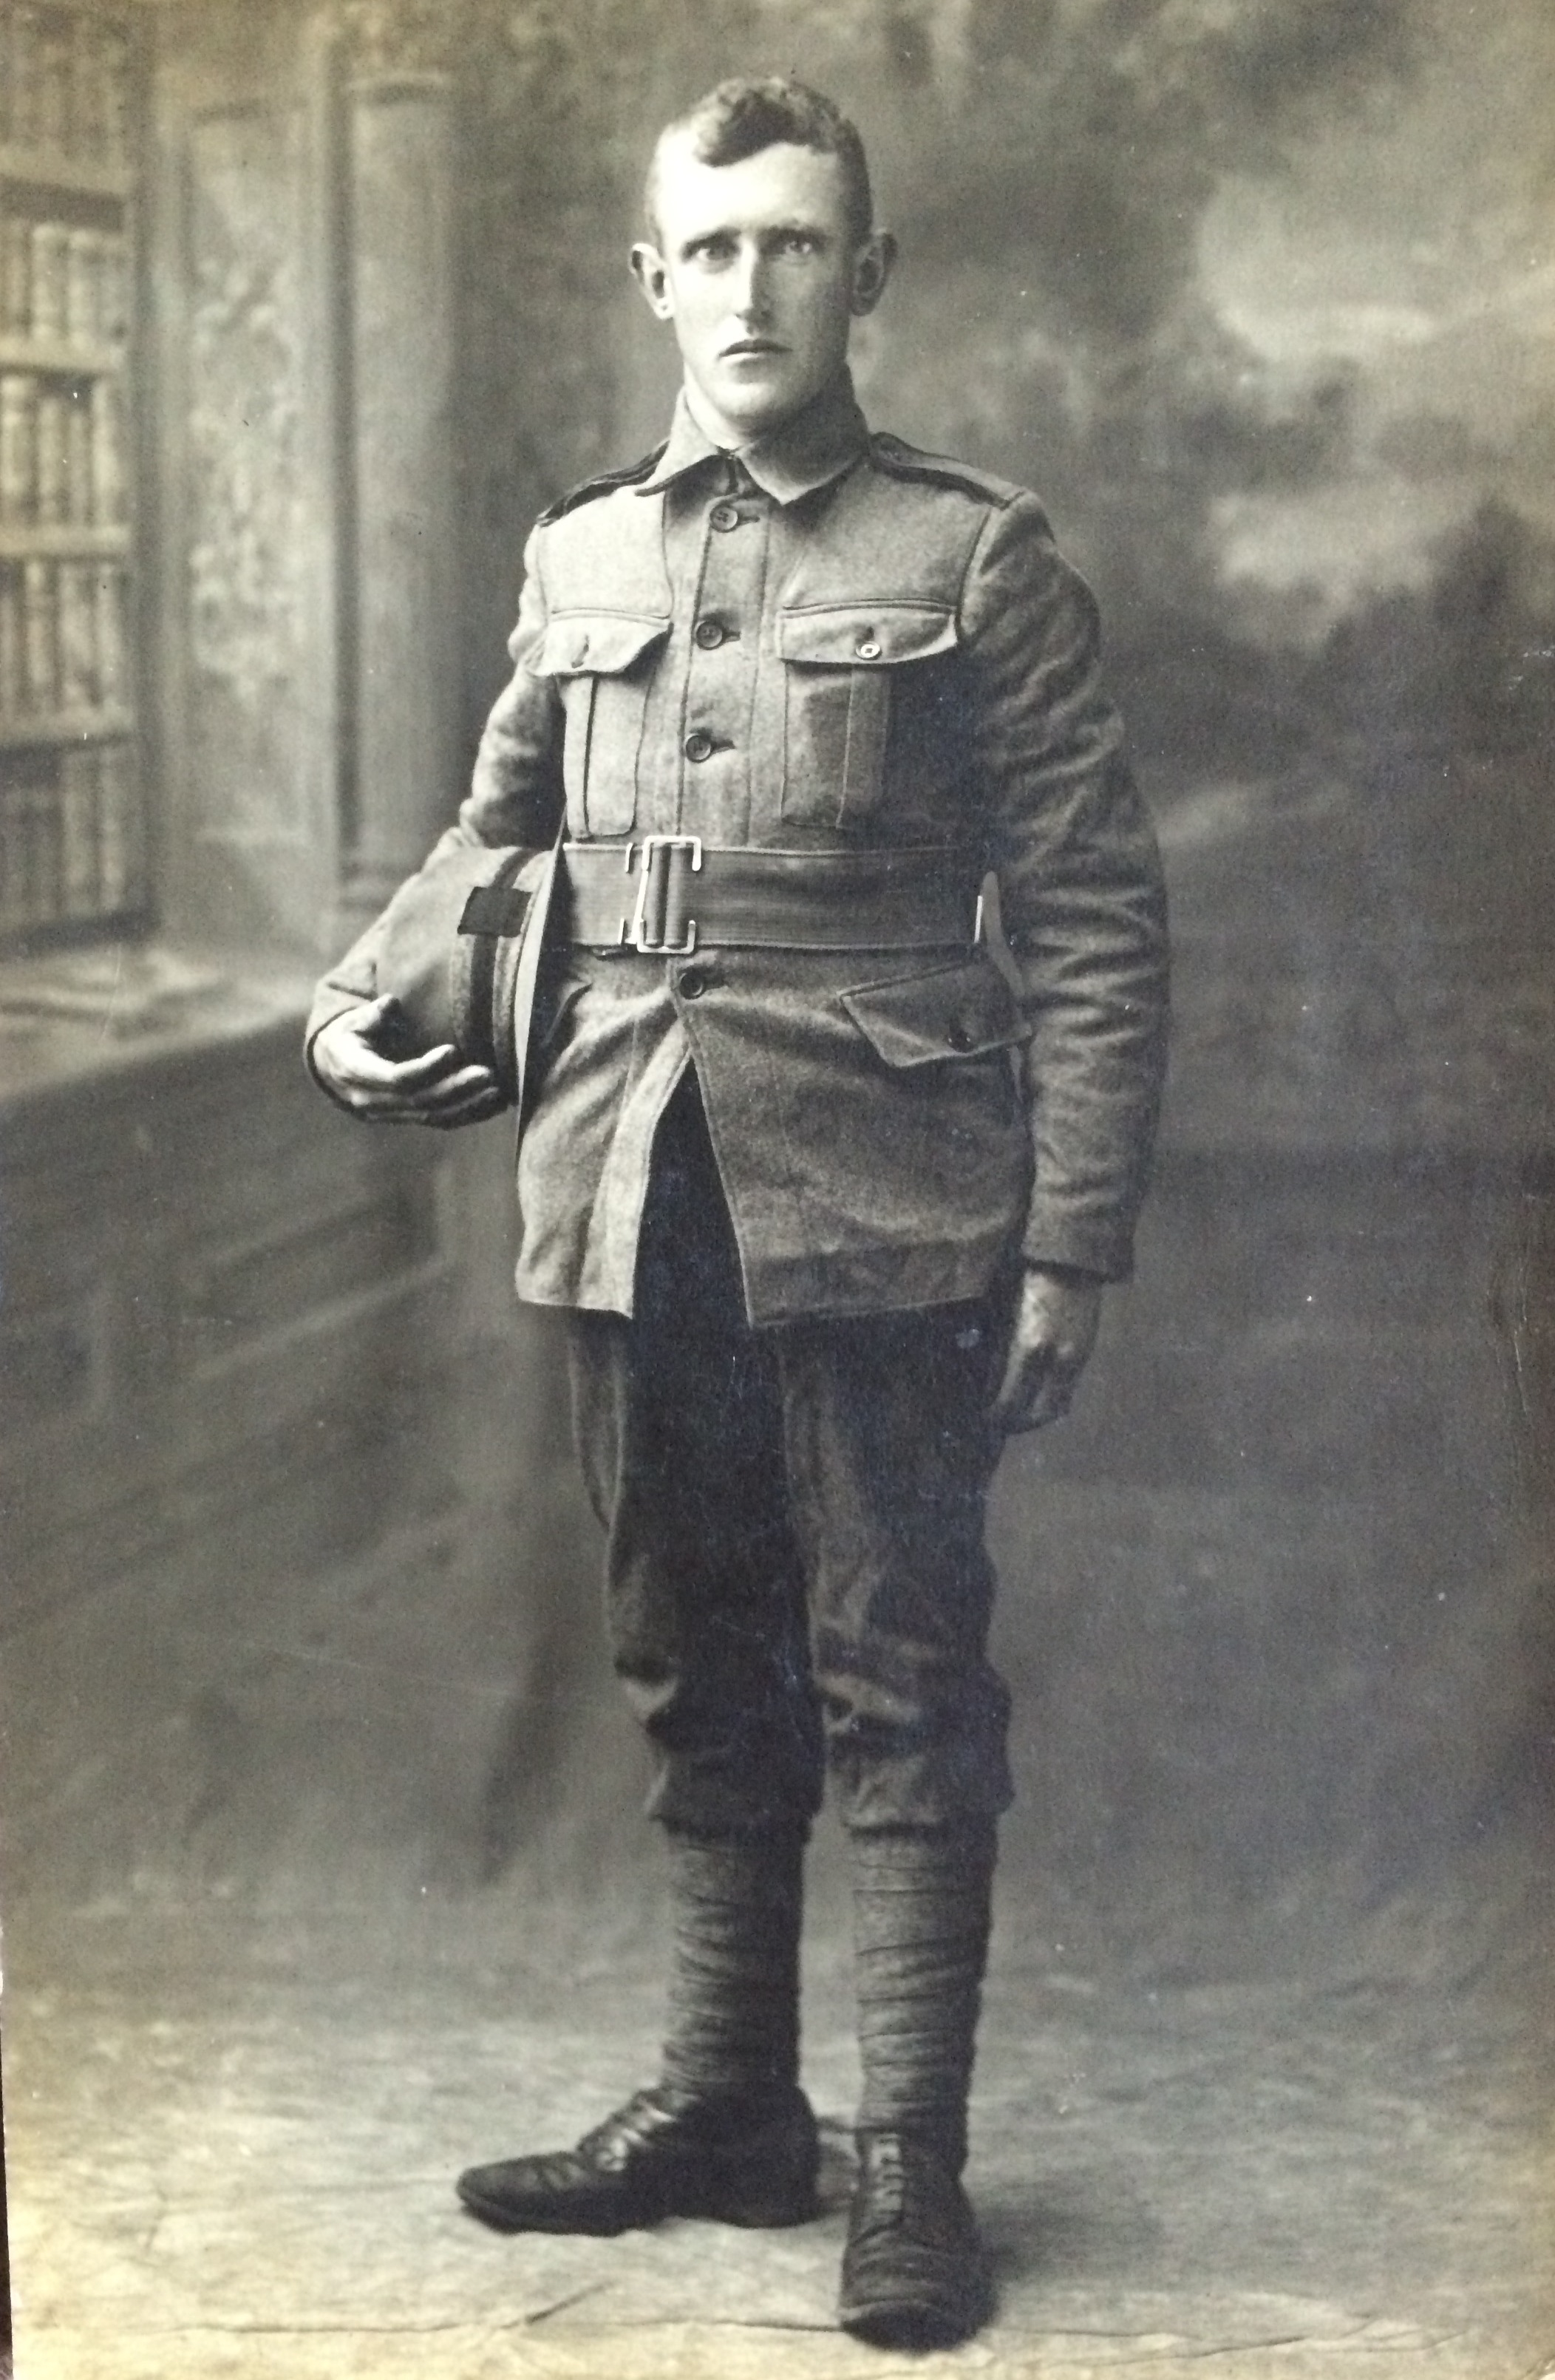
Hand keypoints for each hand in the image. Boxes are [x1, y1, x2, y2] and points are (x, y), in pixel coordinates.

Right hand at [310, 996, 505, 1127]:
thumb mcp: (351, 1022)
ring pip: (434, 1115)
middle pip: (421, 1100)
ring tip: (498, 1090)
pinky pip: (441, 1121)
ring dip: (469, 1105)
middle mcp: (375, 1101)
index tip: (452, 1050)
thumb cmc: (349, 1036)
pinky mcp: (409, 1117)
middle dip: (456, 1088)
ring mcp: (393, 1114)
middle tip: (488, 1073)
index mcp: (358, 1074)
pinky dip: (470, 1114)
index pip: (397, 1078)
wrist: (334, 1070)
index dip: (426, 1068)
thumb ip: (371, 1014)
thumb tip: (389, 1003)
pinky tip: (496, 1103)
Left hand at [989, 1264, 1102, 1433]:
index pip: (1011, 1401)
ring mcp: (1075, 1358)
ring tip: (1019, 1416)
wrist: (1070, 1261)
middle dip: (1018, 1425)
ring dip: (1038, 1417)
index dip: (995, 1416)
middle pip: (1038, 1414)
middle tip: (1000, 1425)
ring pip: (1058, 1407)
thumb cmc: (1028, 1281)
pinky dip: (1052, 1399)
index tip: (983, 1419)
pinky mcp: (1085, 1352)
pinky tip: (1037, 1394)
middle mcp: (1056, 1359)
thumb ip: (1001, 1352)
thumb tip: (991, 1385)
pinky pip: (1068, 1389)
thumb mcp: (1006, 1317)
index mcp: (1029, 1348)